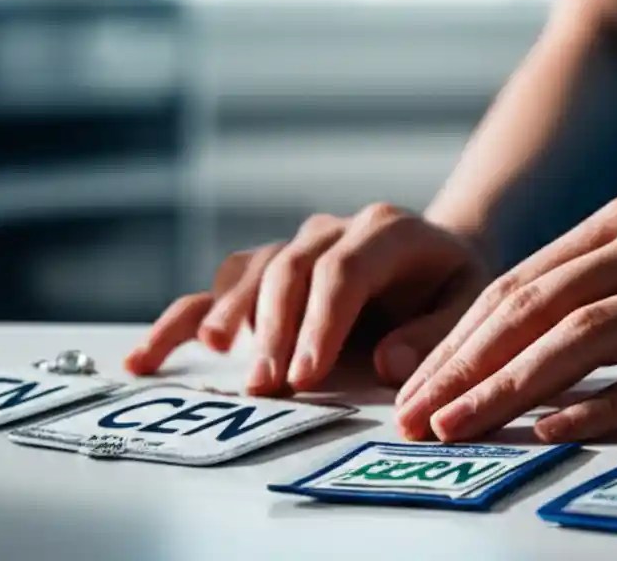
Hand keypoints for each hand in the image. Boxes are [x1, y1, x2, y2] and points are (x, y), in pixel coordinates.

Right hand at [125, 203, 490, 395]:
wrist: (435, 258)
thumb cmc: (452, 289)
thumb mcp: (470, 305)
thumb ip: (435, 334)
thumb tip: (387, 364)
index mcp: (387, 230)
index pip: (343, 271)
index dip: (320, 322)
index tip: (306, 375)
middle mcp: (334, 230)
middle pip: (290, 270)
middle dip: (274, 329)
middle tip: (267, 386)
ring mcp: (295, 246)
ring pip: (251, 271)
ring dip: (230, 316)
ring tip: (214, 352)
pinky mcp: (267, 270)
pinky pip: (218, 288)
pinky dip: (182, 320)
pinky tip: (146, 357)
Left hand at [394, 192, 616, 442]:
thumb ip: (592, 286)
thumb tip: (510, 345)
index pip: (513, 288)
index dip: (452, 342)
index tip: (407, 392)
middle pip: (533, 309)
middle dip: (461, 368)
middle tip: (412, 419)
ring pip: (586, 336)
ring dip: (512, 385)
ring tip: (460, 428)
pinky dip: (604, 403)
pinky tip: (557, 430)